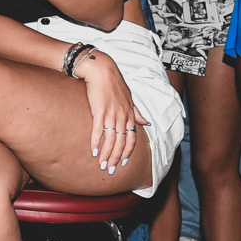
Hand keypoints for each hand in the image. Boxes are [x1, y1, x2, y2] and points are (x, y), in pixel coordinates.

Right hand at [72, 49, 146, 174]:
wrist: (101, 70)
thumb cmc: (113, 83)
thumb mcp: (128, 98)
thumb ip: (136, 113)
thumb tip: (147, 123)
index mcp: (130, 114)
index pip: (132, 138)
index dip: (127, 152)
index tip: (122, 164)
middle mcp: (123, 116)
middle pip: (121, 142)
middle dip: (116, 158)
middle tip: (110, 170)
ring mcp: (111, 114)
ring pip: (111, 139)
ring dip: (106, 154)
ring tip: (101, 165)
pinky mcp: (99, 110)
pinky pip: (98, 130)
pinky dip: (96, 141)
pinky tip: (93, 151)